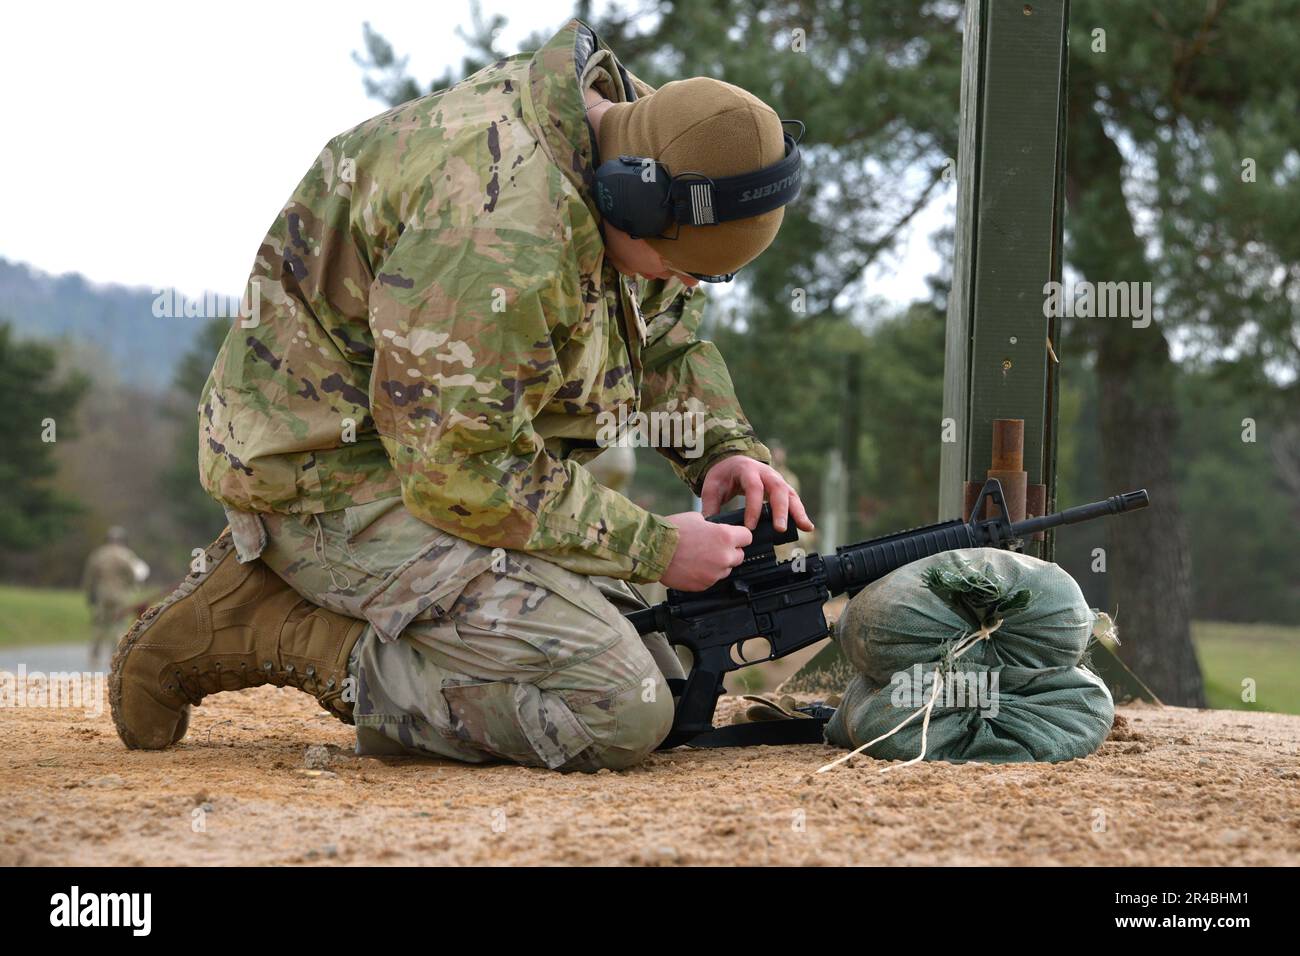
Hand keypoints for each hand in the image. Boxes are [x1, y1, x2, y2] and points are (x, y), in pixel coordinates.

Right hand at [660, 512, 752, 590]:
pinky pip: (711, 579)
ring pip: (726, 569)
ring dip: (718, 564)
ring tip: (700, 556)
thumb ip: (713, 526)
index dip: (739, 536)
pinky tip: (692, 566)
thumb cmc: (672, 531)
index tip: (734, 536)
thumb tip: (716, 530)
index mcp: (725, 537)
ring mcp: (715, 573)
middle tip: (713, 546)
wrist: (654, 550)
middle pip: (739, 556)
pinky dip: (705, 574)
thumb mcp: (696, 518)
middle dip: (729, 551)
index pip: (747, 537)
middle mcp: (724, 557)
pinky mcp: (704, 585)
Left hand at [700, 456, 814, 532]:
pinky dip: (801, 512)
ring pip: (790, 493)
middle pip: (778, 489)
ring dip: (797, 511)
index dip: (753, 507)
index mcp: (747, 470)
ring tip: (804, 527)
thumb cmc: (722, 475)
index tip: (750, 526)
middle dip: (780, 510)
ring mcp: (776, 479)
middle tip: (779, 529)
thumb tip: (711, 527)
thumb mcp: (711, 487)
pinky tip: (807, 526)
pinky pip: (793, 499)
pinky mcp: (782, 488)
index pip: (753, 488)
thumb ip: (710, 505)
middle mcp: (766, 473)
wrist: (732, 461)